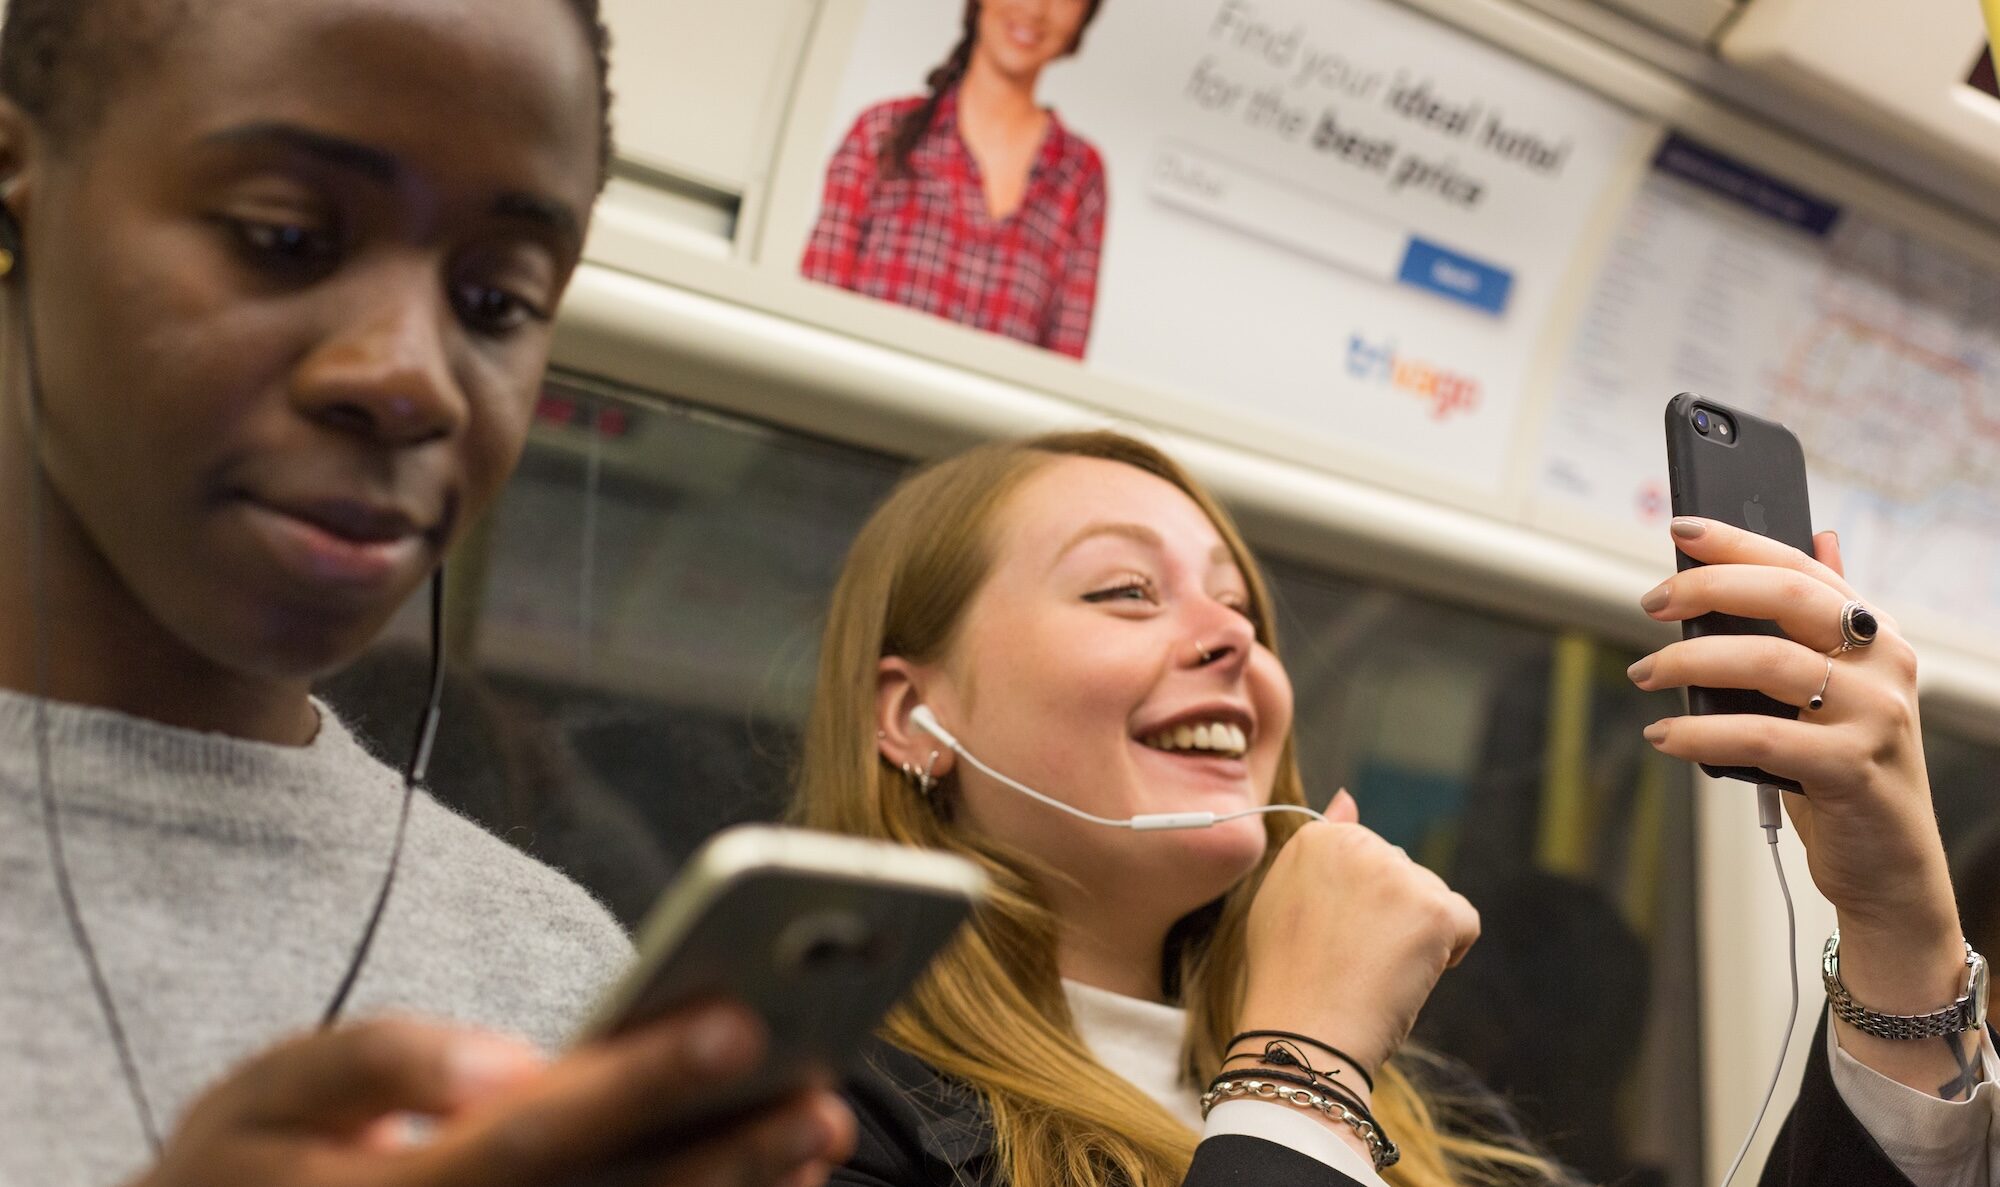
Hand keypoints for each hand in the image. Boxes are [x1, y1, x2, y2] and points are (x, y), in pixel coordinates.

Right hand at [131, 1004, 855, 1186]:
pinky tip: (770, 1180)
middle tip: (822, 1095)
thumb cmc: (261, 1159)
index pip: (530, 1137)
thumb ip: (384, 1064)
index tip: (738, 1024)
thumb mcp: (279, 1089)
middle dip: (722, 1154)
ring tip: (817, 1130)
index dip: (637, 1085)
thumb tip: (507, 1069)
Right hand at [1238, 791, 1480, 1078]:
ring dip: (1417, 935)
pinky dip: (1447, 953)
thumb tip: (1349, 796)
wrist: (1300, 1035)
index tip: (1333, 938)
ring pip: (1433, 899)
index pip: (1368, 858)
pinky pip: (1464, 923)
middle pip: (1403, 874)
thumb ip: (1320, 847)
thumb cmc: (1288, 977)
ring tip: (1372, 972)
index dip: (1358, 907)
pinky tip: (1407, 975)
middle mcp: (1357, 843)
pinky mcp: (1434, 909)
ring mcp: (1397, 874)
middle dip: (1389, 916)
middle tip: (1351, 960)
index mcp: (1317, 838)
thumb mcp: (1284, 899)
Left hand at [1629, 518, 1973, 1094]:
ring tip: (1643, 674)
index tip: (1679, 529)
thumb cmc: (1844, 768)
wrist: (1889, 866)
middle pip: (1791, 599)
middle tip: (1650, 602)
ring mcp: (1875, 717)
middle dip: (1711, 588)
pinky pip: (1763, 737)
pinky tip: (1663, 737)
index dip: (1739, 541)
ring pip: (1772, 664)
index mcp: (1875, 635)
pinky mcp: (1852, 771)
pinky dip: (1701, 734)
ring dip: (1692, 663)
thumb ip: (1821, 620)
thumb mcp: (1836, 689)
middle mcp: (1884, 665)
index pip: (1803, 567)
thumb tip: (1818, 537)